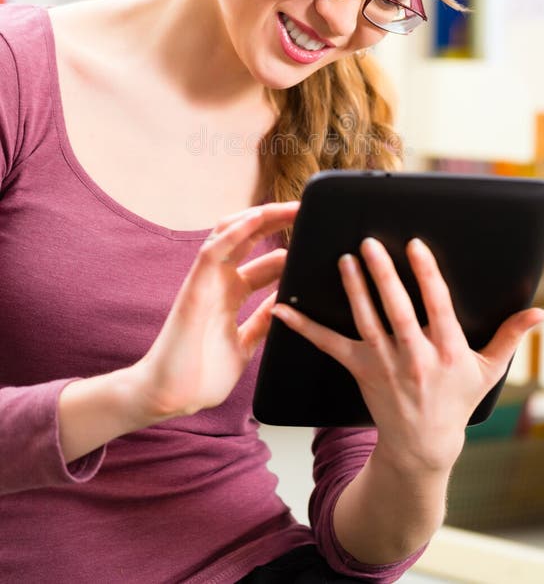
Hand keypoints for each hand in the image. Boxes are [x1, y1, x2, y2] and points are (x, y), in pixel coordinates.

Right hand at [130, 202, 298, 424]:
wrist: (171, 397)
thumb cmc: (201, 376)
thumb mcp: (244, 345)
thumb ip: (261, 322)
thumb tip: (284, 305)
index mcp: (231, 295)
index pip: (263, 263)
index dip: (287, 250)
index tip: (312, 242)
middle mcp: (219, 282)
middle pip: (249, 239)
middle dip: (276, 222)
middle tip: (305, 211)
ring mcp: (205, 281)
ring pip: (230, 233)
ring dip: (259, 217)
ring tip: (288, 207)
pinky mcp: (194, 287)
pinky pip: (213, 250)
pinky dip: (234, 232)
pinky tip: (255, 220)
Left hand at [271, 237, 543, 474]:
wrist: (422, 445)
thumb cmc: (457, 399)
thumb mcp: (488, 370)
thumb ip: (509, 336)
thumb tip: (540, 312)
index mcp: (446, 350)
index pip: (436, 305)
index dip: (426, 274)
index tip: (415, 244)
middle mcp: (413, 356)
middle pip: (396, 310)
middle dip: (383, 275)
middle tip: (370, 243)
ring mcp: (384, 364)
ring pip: (365, 320)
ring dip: (353, 289)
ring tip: (345, 259)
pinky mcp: (359, 370)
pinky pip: (329, 345)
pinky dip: (304, 326)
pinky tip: (283, 308)